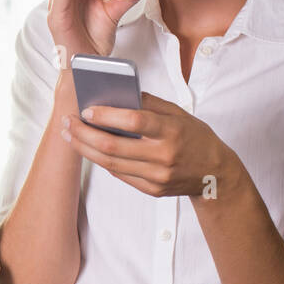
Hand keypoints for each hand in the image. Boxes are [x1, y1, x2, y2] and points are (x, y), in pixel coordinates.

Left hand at [61, 91, 239, 196]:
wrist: (215, 175)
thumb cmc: (194, 137)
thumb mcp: (179, 113)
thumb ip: (148, 103)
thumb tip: (114, 94)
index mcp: (172, 131)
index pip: (134, 121)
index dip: (106, 116)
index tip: (86, 110)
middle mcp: (164, 156)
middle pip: (112, 146)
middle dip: (83, 133)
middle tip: (67, 122)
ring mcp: (157, 176)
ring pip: (110, 163)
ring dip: (85, 148)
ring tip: (70, 135)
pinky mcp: (152, 189)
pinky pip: (119, 174)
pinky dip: (101, 160)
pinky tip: (89, 148)